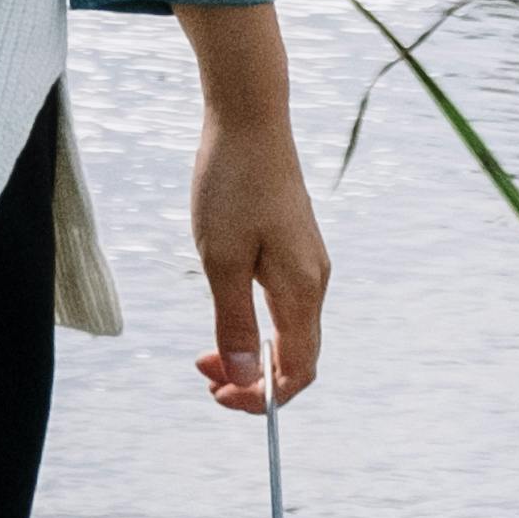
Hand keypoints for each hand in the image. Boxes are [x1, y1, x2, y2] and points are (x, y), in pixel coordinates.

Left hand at [192, 101, 328, 411]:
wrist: (250, 119)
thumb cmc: (232, 185)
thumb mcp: (222, 260)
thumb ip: (235, 324)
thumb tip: (244, 381)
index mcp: (301, 291)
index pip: (297, 372)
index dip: (261, 398)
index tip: (218, 395)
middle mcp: (314, 282)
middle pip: (296, 357)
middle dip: (252, 379)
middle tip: (204, 376)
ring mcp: (308, 264)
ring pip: (289, 332)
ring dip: (251, 352)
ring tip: (207, 352)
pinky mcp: (296, 247)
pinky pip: (284, 306)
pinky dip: (256, 324)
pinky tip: (225, 309)